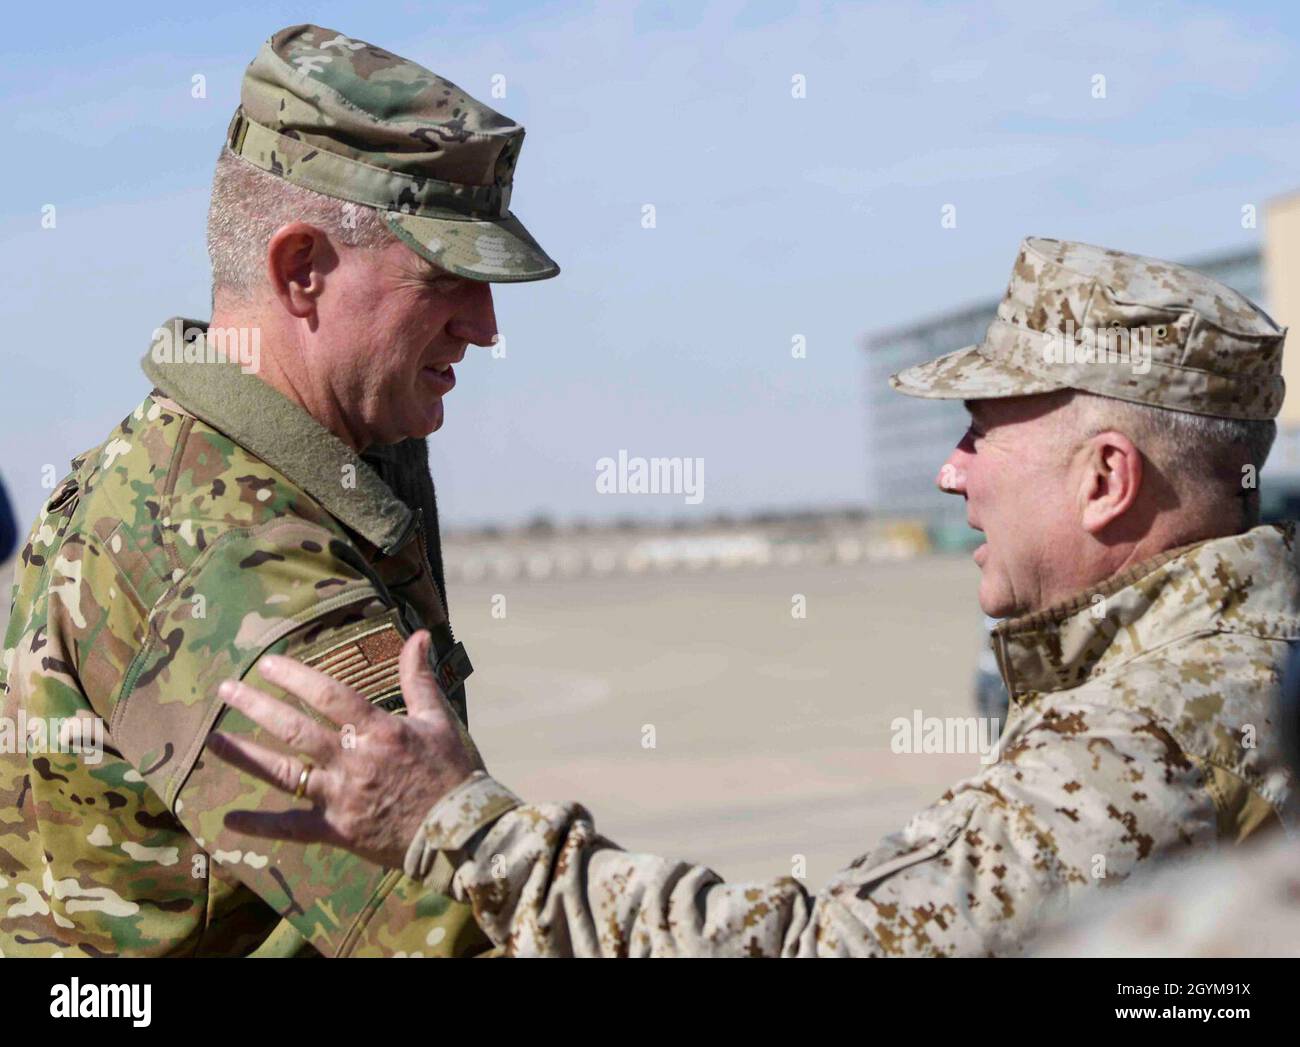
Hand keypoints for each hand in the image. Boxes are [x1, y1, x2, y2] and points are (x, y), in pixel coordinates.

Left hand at [206, 630, 483, 869]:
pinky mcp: (337, 831)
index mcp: (380, 730)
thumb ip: (419, 678)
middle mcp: (354, 761)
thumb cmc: (452, 771)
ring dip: (246, 755)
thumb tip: (418, 635)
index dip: (295, 677)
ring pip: (284, 773)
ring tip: (211, 740)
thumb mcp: (439, 719)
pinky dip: (261, 825)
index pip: (329, 695)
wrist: (460, 832)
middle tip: (225, 690)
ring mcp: (342, 798)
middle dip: (257, 707)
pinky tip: (228, 819)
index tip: (267, 664)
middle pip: (295, 729)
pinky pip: (292, 828)